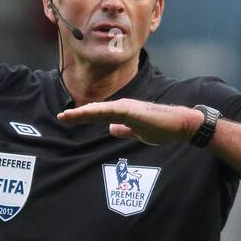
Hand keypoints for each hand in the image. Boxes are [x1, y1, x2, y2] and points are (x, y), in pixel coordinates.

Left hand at [57, 97, 202, 144]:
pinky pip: (114, 111)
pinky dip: (100, 112)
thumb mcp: (137, 133)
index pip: (97, 116)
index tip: (66, 119)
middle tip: (60, 117)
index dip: (81, 117)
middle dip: (77, 115)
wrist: (180, 124)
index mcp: (121, 113)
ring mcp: (128, 108)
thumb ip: (124, 130)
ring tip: (68, 116)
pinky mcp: (134, 111)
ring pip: (101, 110)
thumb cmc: (161, 128)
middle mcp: (122, 108)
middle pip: (95, 111)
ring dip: (84, 113)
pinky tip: (89, 113)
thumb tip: (111, 129)